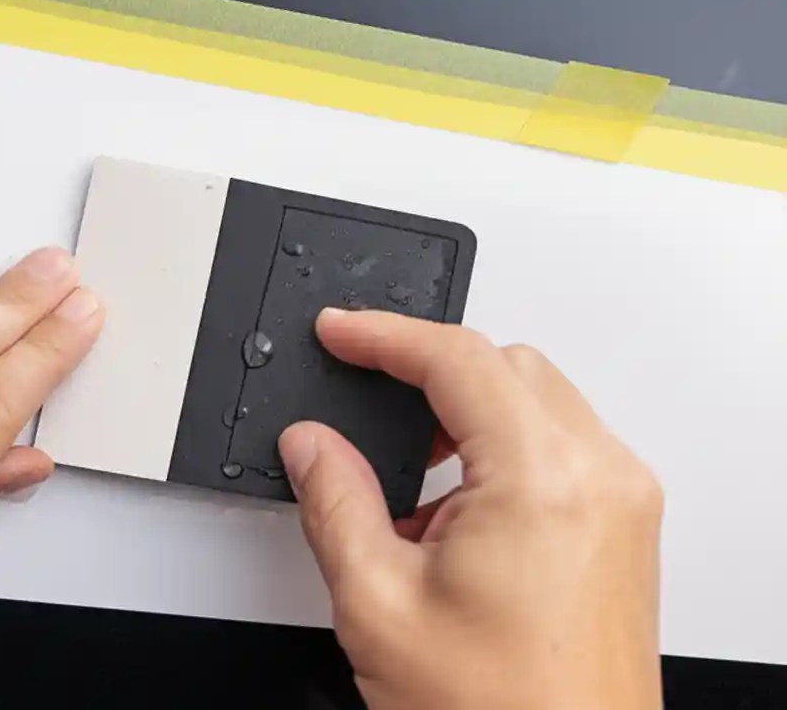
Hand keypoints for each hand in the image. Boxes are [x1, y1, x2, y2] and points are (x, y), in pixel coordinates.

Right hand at [280, 309, 662, 709]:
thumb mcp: (380, 604)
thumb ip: (335, 502)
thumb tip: (311, 443)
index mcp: (540, 482)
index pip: (458, 360)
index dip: (385, 334)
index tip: (340, 331)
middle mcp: (599, 478)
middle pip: (505, 366)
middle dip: (427, 371)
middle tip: (362, 396)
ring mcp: (621, 501)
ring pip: (535, 400)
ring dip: (464, 413)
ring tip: (405, 480)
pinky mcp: (623, 526)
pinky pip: (558, 447)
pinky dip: (500, 450)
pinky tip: (451, 510)